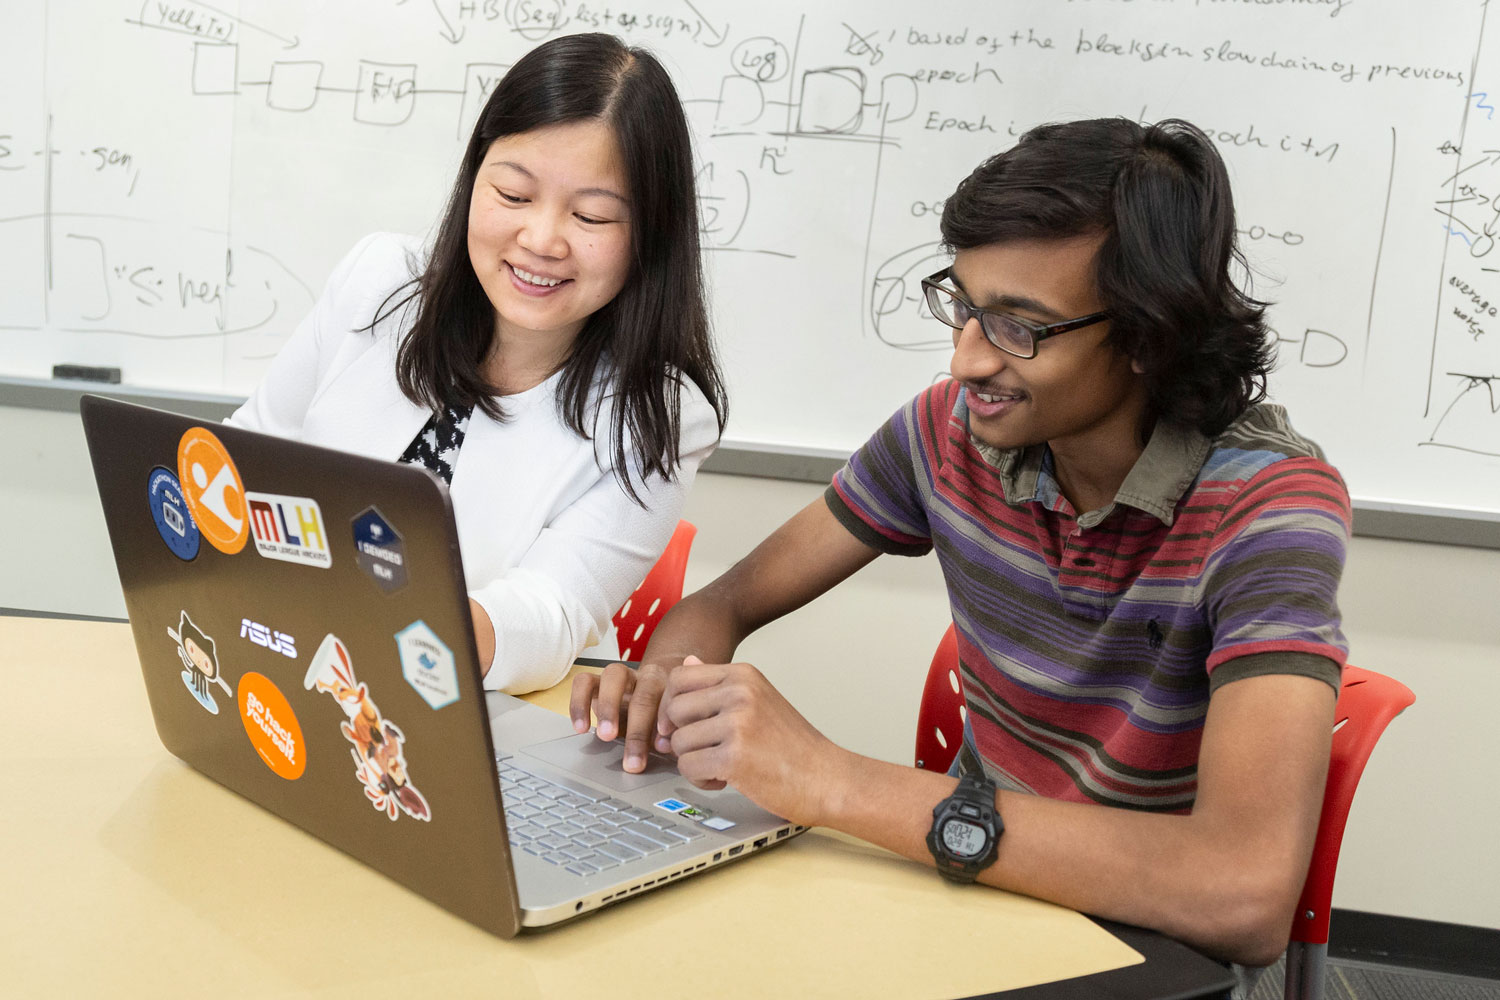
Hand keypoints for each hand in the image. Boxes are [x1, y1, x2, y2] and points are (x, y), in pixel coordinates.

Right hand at [568, 660, 676, 771]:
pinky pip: (583, 682)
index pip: (670, 702)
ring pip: (613, 676)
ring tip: (604, 737)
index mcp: (669, 688)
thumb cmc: (659, 714)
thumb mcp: (668, 726)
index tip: (662, 749)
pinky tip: (580, 728)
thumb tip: (665, 748)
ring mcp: (621, 675)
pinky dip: (579, 704)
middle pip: (644, 695)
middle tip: (633, 762)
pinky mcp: (596, 680)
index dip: (666, 723)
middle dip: (637, 731)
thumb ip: (668, 735)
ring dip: (608, 707)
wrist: (648, 691)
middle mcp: (646, 676)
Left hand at [659, 657, 847, 826]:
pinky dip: (702, 780)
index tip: (680, 725)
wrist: (828, 778)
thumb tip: (690, 661)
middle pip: (673, 710)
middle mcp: (739, 693)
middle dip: (683, 736)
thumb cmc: (795, 746)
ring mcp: (737, 724)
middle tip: (708, 750)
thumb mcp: (760, 700)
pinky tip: (726, 779)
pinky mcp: (734, 757)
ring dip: (694, 762)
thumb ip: (722, 684)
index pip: (679, 677)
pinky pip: (688, 768)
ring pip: (679, 743)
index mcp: (744, 675)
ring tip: (723, 766)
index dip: (671, 704)